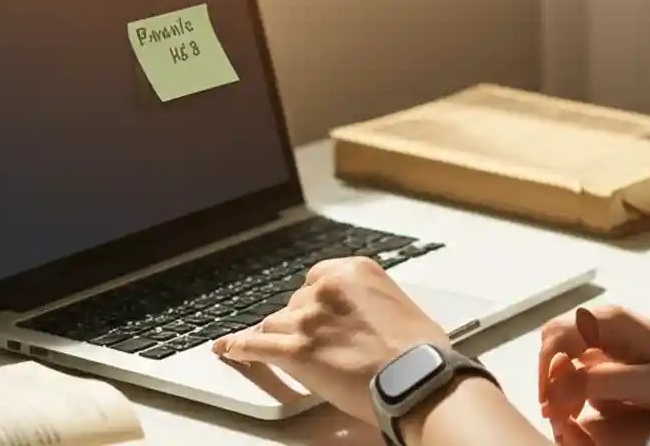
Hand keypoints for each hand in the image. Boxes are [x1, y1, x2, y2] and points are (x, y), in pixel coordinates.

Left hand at [212, 257, 448, 423]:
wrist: (418, 378)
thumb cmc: (421, 350)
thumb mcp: (399, 306)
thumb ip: (370, 304)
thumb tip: (361, 320)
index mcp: (355, 271)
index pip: (317, 279)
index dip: (315, 302)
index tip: (317, 314)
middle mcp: (327, 288)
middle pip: (296, 304)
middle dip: (303, 323)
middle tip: (321, 345)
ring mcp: (308, 319)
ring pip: (277, 324)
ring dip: (282, 339)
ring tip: (288, 353)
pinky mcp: (296, 350)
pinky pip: (256, 345)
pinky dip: (239, 347)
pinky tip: (228, 348)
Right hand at [539, 306, 649, 441]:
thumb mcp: (646, 382)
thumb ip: (600, 381)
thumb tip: (556, 388)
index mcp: (609, 320)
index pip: (555, 336)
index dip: (546, 371)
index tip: (549, 406)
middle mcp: (603, 320)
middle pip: (553, 340)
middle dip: (550, 375)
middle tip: (558, 411)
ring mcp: (607, 334)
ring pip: (564, 352)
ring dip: (561, 382)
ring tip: (571, 412)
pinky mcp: (614, 349)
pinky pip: (581, 363)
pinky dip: (576, 384)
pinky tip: (587, 403)